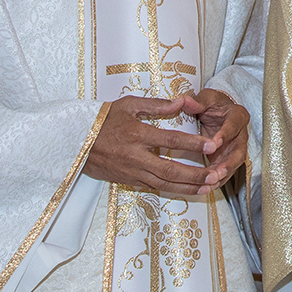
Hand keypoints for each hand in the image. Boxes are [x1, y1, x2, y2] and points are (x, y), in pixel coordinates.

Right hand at [85, 96, 223, 195]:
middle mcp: (135, 156)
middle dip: (195, 174)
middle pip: (170, 169)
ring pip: (164, 183)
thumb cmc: (103, 119)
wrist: (75, 141)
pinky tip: (188, 190)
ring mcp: (132, 172)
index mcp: (137, 134)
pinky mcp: (128, 181)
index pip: (170, 140)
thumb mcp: (128, 105)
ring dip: (187, 187)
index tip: (212, 145)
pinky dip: (173, 190)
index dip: (192, 144)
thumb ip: (157, 105)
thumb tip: (182, 102)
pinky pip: (154, 187)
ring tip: (208, 187)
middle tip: (216, 174)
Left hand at [182, 89, 248, 188]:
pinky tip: (207, 187)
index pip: (234, 125)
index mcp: (237, 116)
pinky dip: (218, 180)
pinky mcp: (229, 158)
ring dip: (224, 174)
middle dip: (229, 162)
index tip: (215, 143)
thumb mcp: (206, 99)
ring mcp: (236, 148)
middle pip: (240, 150)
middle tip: (218, 172)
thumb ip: (196, 101)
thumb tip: (184, 100)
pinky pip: (226, 171)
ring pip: (234, 164)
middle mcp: (241, 133)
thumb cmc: (212, 104)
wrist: (218, 112)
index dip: (226, 134)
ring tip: (212, 183)